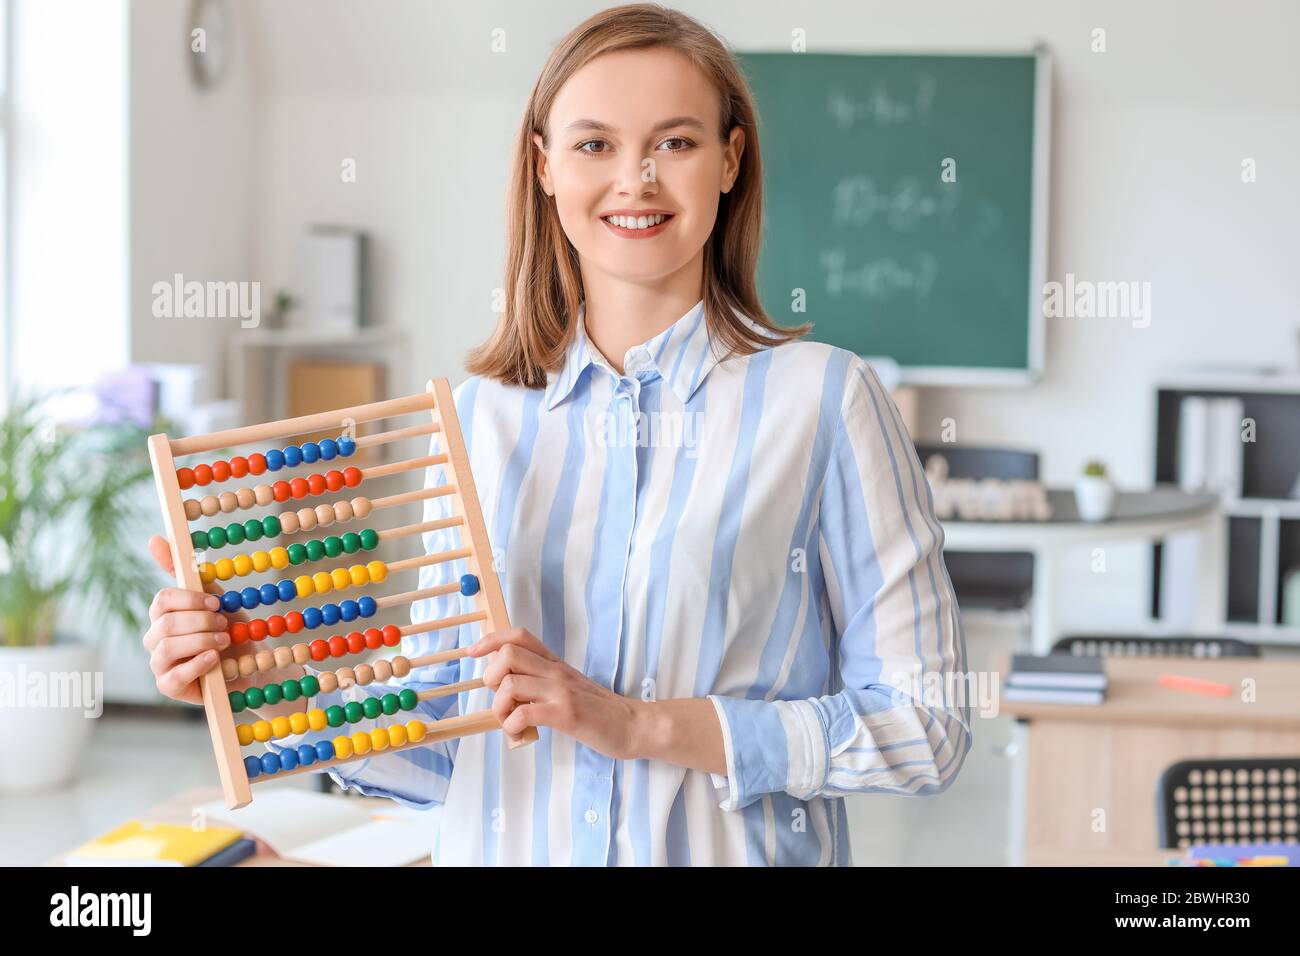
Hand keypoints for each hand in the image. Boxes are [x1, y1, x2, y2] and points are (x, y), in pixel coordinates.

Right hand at [142, 535, 232, 703]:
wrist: (251, 664)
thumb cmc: (229, 629)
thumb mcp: (215, 598)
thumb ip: (189, 573)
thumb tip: (155, 538)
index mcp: (164, 614)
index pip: (162, 599)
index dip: (191, 599)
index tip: (217, 602)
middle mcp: (155, 638)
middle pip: (166, 622)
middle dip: (201, 621)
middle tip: (224, 624)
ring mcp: (159, 663)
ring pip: (168, 646)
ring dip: (202, 640)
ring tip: (225, 641)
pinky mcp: (168, 686)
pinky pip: (174, 675)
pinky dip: (198, 664)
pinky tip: (214, 659)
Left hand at [470, 628, 646, 759]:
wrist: (632, 725)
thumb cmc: (598, 710)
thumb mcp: (569, 687)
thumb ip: (541, 683)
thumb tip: (507, 689)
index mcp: (555, 663)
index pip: (518, 635)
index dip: (490, 639)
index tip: (473, 652)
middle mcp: (556, 671)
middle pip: (508, 653)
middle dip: (490, 676)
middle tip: (500, 699)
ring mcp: (561, 691)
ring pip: (510, 683)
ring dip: (499, 707)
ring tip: (509, 722)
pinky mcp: (566, 714)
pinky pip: (524, 713)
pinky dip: (512, 725)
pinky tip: (520, 733)